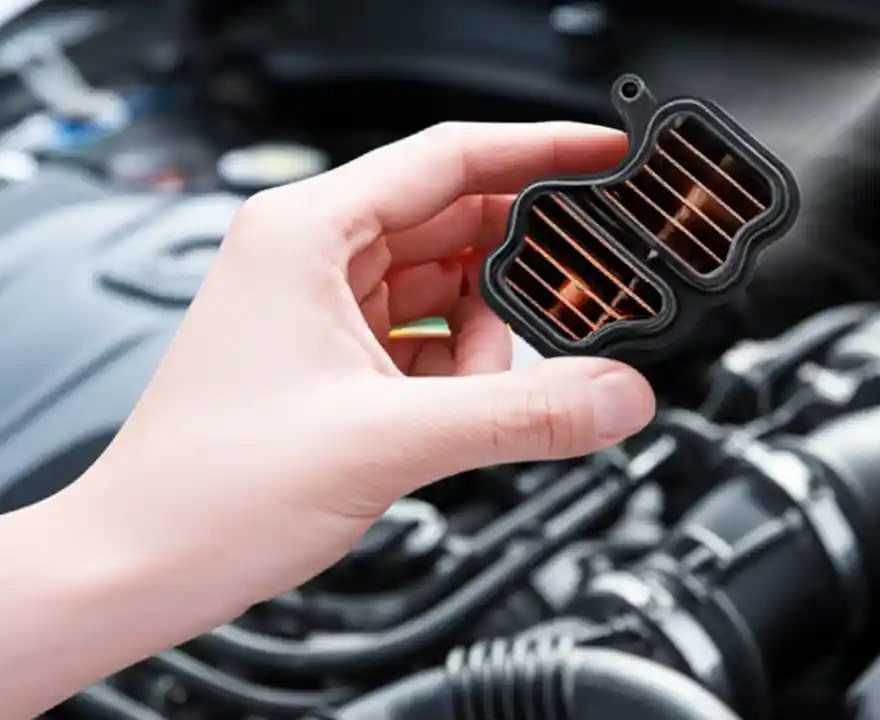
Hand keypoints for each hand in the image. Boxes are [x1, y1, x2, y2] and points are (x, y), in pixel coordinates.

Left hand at [0, 122, 655, 715]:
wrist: (145, 565)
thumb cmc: (210, 487)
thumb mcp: (391, 440)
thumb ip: (523, 413)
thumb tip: (619, 393)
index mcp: (307, 234)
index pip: (450, 158)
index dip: (540, 151)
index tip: (605, 158)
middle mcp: (312, 256)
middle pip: (456, 221)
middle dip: (523, 264)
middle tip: (588, 295)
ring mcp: (323, 308)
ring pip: (447, 288)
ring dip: (490, 334)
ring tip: (501, 385)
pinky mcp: (336, 359)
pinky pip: (429, 338)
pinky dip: (464, 368)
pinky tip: (471, 405)